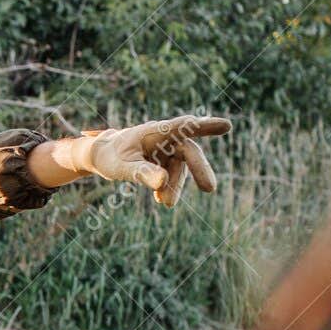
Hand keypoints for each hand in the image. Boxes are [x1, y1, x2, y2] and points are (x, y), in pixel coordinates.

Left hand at [40, 115, 229, 206]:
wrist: (103, 157)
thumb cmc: (110, 157)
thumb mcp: (122, 168)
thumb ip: (141, 173)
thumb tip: (163, 183)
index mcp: (155, 131)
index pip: (184, 126)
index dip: (206, 126)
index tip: (227, 125)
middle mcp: (165, 138)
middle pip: (189, 151)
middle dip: (199, 169)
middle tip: (209, 188)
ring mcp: (168, 149)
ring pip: (180, 168)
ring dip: (176, 186)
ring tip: (165, 204)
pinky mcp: (166, 161)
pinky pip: (173, 176)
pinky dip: (169, 188)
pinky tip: (162, 200)